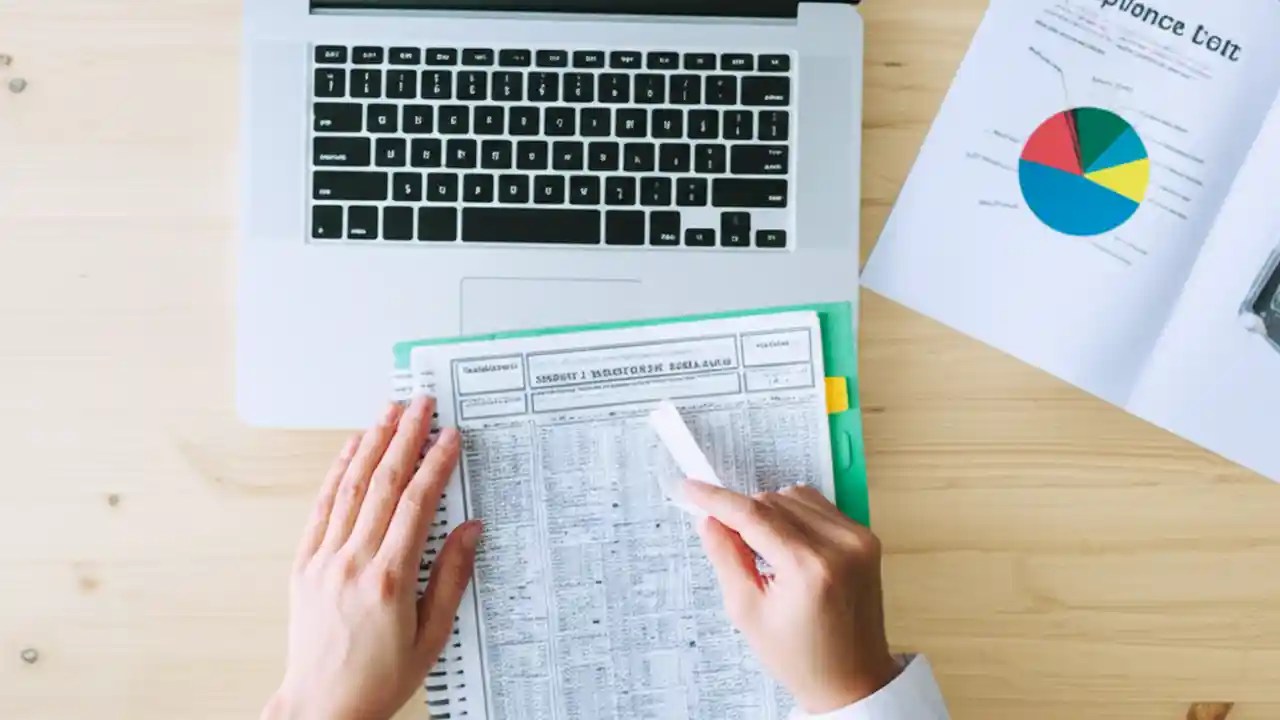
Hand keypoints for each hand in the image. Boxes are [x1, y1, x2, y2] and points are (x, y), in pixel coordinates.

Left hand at [263, 397, 482, 719]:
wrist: (321, 706)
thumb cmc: (377, 679)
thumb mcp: (431, 636)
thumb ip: (451, 578)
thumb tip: (470, 530)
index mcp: (389, 580)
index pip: (416, 505)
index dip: (435, 464)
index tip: (450, 437)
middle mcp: (352, 563)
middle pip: (382, 483)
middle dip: (405, 436)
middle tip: (422, 405)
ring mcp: (323, 560)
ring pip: (349, 486)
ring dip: (372, 443)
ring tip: (389, 412)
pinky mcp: (304, 564)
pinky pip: (321, 506)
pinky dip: (336, 472)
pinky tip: (351, 448)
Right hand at [683, 480, 899, 713]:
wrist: (853, 679)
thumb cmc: (799, 656)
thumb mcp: (747, 612)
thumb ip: (726, 558)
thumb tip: (709, 519)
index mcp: (809, 569)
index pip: (753, 516)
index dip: (716, 499)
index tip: (690, 488)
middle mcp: (840, 545)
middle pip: (773, 501)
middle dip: (743, 514)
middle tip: (728, 541)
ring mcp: (858, 539)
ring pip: (795, 496)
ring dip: (770, 512)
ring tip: (764, 552)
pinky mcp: (867, 538)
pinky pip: (819, 506)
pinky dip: (795, 516)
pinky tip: (789, 546)